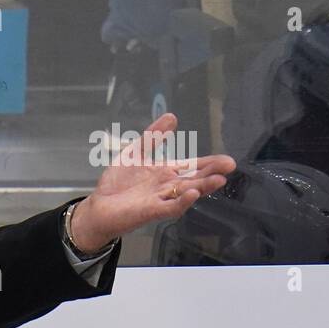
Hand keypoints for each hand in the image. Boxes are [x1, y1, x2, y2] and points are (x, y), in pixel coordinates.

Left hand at [72, 113, 235, 252]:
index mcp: (166, 172)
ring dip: (202, 187)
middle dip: (212, 173)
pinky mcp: (151, 212)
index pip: (193, 166)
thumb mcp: (135, 153)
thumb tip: (171, 116)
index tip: (227, 160)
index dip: (209, 163)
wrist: (99, 207)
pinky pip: (170, 207)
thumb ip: (152, 136)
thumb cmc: (118, 182)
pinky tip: (192, 194)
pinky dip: (181, 202)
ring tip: (218, 180)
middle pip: (194, 179)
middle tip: (229, 166)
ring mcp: (161, 200)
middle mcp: (168, 187)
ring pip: (186, 193)